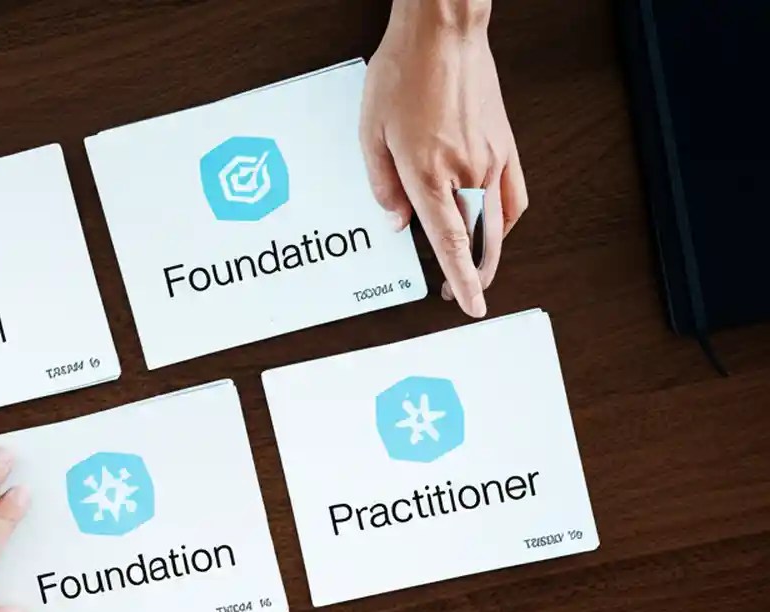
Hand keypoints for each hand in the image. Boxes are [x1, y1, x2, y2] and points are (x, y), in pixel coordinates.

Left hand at [360, 0, 527, 316]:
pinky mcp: (506, 143)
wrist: (443, 32)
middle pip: (480, 240)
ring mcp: (492, 157)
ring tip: (475, 267)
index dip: (462, 280)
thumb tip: (397, 222)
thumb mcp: (370, 133)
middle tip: (461, 294)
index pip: (450, 243)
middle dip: (473, 275)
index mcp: (429, 173)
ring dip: (490, 251)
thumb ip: (382, 184)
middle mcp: (467, 170)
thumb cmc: (404, 73)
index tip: (471, 307)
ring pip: (500, 222)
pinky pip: (514, 195)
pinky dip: (505, 220)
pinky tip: (494, 225)